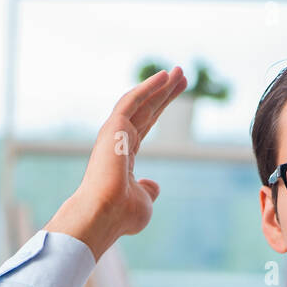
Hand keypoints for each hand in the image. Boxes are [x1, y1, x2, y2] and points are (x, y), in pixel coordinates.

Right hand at [45, 66, 187, 260]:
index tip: (178, 91)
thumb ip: (148, 189)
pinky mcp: (113, 128)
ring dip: (159, 86)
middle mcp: (117, 141)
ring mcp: (114, 133)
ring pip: (140, 102)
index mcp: (123, 155)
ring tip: (179, 72)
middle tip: (181, 74)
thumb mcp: (143, 201)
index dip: (161, 106)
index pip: (145, 124)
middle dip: (164, 92)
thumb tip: (153, 185)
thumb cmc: (121, 215)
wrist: (105, 214)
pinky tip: (165, 76)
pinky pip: (132, 101)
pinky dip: (148, 87)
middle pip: (145, 109)